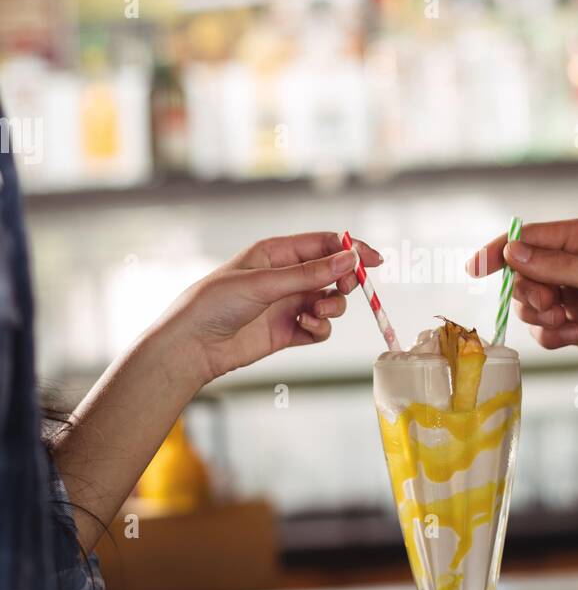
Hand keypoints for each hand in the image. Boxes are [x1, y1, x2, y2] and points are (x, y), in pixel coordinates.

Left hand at [161, 231, 381, 388]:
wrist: (192, 346)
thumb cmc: (216, 303)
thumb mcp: (264, 283)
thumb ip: (310, 273)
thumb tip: (350, 259)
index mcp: (276, 253)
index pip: (324, 244)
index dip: (351, 250)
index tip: (373, 261)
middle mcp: (285, 277)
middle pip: (332, 272)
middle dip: (343, 280)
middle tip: (343, 289)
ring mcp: (287, 304)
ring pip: (330, 300)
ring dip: (331, 306)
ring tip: (315, 312)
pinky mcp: (288, 331)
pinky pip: (319, 327)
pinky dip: (320, 327)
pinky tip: (305, 327)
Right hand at [467, 218, 577, 391]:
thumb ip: (557, 264)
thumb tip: (512, 251)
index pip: (529, 237)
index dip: (500, 252)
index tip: (475, 270)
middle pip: (525, 272)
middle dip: (530, 292)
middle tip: (553, 306)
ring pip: (531, 303)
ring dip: (542, 317)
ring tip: (570, 325)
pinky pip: (545, 328)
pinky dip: (553, 336)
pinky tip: (577, 339)